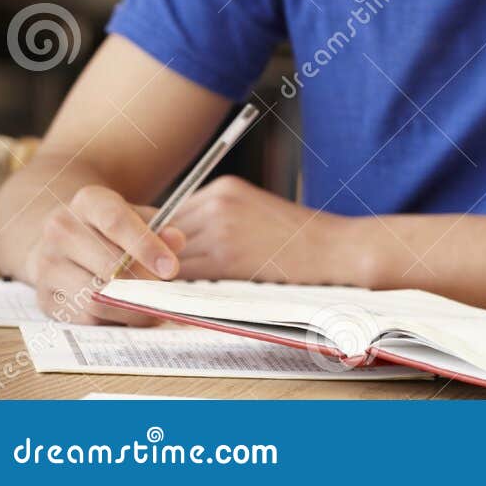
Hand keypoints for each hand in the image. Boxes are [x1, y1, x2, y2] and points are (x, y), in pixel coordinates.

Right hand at [21, 185, 187, 326]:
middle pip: (108, 266)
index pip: (116, 222)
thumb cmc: (113, 229)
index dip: (147, 247)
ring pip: (96, 298)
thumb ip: (161, 227)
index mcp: (89, 201)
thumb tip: (175, 242)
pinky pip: (85, 319)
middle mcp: (61, 230)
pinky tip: (131, 315)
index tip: (171, 269)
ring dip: (131, 309)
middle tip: (166, 296)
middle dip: (144, 285)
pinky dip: (114, 321)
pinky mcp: (45, 298)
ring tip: (154, 309)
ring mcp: (48, 265)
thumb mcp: (139, 217)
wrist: (65, 241)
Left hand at [171, 175, 348, 284]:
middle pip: (165, 232)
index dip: (162, 239)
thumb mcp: (257, 210)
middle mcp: (219, 203)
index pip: (173, 212)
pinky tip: (178, 298)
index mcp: (225, 187)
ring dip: (163, 274)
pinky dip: (176, 288)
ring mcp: (222, 229)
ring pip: (170, 256)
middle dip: (158, 257)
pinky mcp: (227, 258)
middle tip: (151, 279)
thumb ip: (220, 217)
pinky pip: (184, 275)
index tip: (158, 258)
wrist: (334, 249)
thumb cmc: (300, 237)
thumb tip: (178, 242)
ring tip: (162, 292)